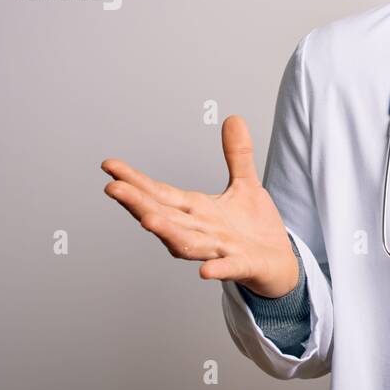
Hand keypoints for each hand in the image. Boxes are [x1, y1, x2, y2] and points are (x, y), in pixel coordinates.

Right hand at [100, 115, 300, 297]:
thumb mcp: (246, 185)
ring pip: (186, 243)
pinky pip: (228, 268)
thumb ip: (238, 154)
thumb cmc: (255, 228)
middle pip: (164, 216)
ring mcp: (219, 250)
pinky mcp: (243, 266)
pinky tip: (205, 272)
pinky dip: (218, 269)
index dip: (135, 181)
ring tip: (146, 220)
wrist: (280, 263)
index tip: (109, 166)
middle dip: (138, 203)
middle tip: (113, 188)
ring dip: (167, 233)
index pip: (160, 193)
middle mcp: (201, 231)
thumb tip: (233, 118)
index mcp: (197, 210)